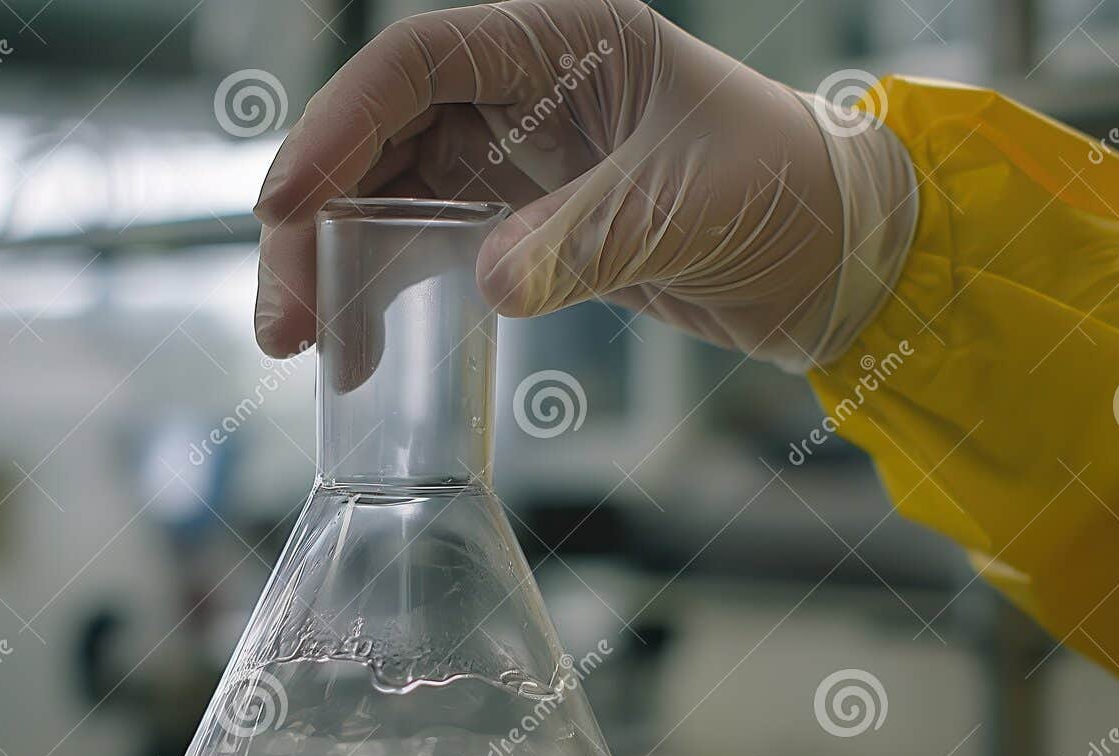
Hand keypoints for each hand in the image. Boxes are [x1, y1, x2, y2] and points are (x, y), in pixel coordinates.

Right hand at [253, 0, 912, 370]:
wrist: (835, 258)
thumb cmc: (789, 197)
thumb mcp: (690, 209)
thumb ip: (587, 238)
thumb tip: (486, 280)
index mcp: (565, 40)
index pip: (417, 61)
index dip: (339, 126)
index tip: (287, 207)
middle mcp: (522, 87)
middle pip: (376, 133)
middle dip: (313, 219)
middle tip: (283, 313)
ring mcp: (513, 153)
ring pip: (382, 192)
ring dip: (332, 263)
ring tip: (297, 341)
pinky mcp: (516, 217)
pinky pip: (419, 245)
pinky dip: (379, 293)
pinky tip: (356, 351)